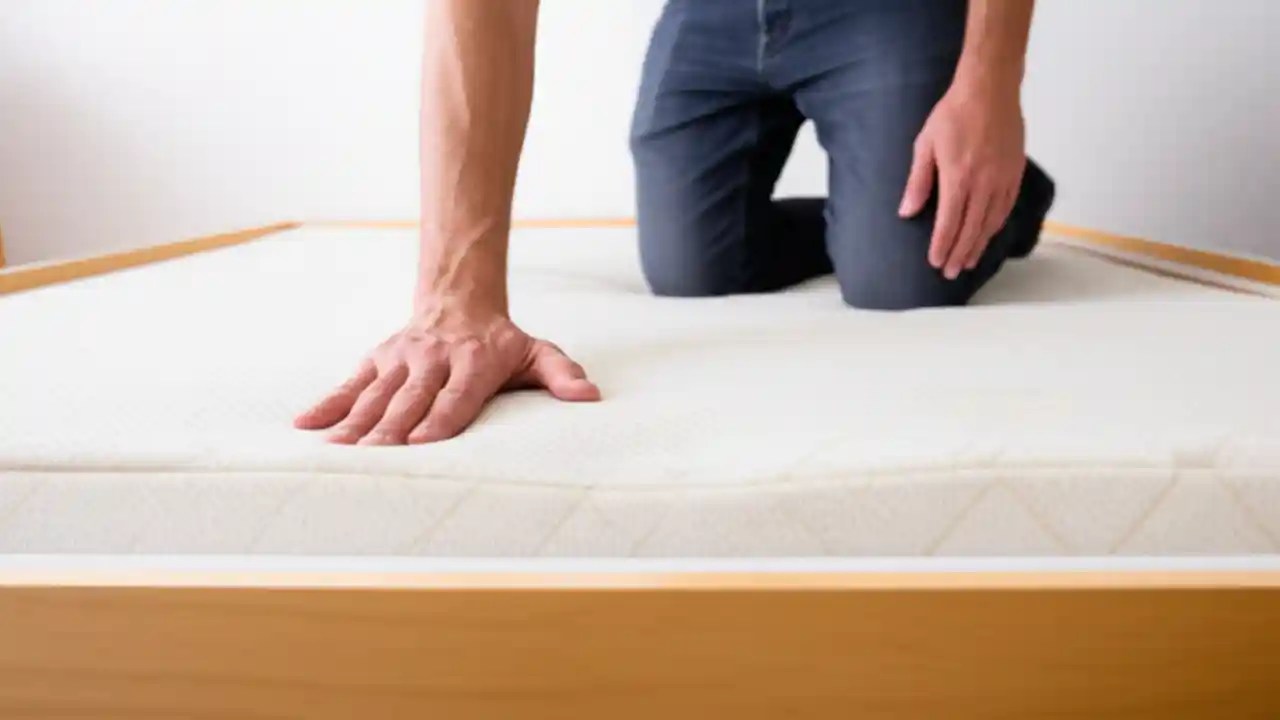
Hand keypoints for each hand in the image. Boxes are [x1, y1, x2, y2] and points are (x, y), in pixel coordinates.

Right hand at [295, 311, 599, 444]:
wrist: (459, 298)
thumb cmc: (501, 340)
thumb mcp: (536, 352)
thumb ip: (560, 374)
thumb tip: (589, 396)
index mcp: (472, 362)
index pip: (454, 396)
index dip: (438, 418)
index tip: (421, 441)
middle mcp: (432, 359)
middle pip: (410, 399)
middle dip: (390, 429)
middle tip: (371, 457)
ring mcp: (401, 358)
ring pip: (375, 394)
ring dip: (354, 423)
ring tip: (334, 451)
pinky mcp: (378, 359)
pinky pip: (349, 383)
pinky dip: (328, 404)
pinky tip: (305, 426)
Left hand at [899, 82, 1025, 279]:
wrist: (990, 90)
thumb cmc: (952, 114)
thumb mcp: (925, 145)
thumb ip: (918, 181)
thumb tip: (907, 212)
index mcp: (958, 178)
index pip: (949, 223)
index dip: (942, 246)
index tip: (934, 262)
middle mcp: (983, 183)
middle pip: (971, 229)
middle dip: (959, 253)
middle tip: (949, 272)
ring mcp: (1002, 179)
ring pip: (991, 222)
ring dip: (978, 245)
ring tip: (968, 262)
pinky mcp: (1015, 172)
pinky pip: (1006, 207)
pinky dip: (996, 226)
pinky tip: (988, 235)